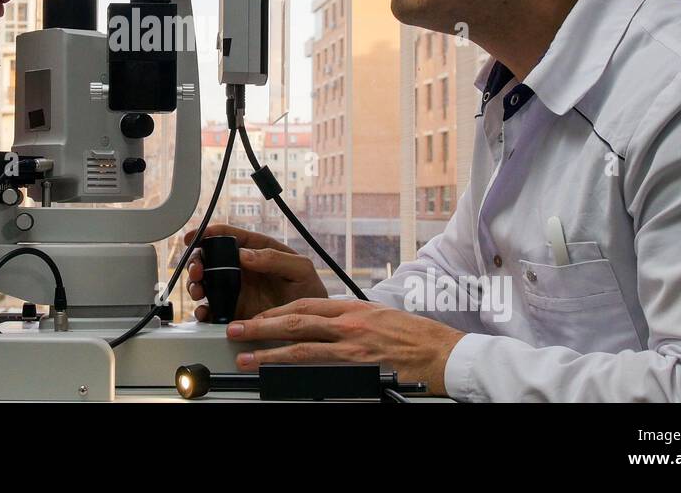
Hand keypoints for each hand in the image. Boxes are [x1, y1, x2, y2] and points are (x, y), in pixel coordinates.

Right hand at [184, 223, 326, 321]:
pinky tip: (205, 312)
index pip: (230, 236)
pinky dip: (203, 311)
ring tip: (199, 290)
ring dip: (195, 285)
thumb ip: (276, 258)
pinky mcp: (233, 311)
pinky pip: (211, 310)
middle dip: (197, 261)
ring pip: (205, 283)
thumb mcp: (301, 269)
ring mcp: (235, 290)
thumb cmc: (310, 292)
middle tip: (197, 270)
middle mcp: (242, 269)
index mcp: (258, 252)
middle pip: (210, 259)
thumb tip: (245, 253)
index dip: (210, 233)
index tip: (195, 236)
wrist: (313, 326)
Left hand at [225, 297, 466, 395]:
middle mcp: (348, 322)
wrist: (443, 352)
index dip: (278, 310)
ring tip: (245, 356)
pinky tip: (278, 375)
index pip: (306, 304)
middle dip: (261, 324)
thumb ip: (352, 319)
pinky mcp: (358, 365)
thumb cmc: (417, 337)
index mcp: (353, 307)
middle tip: (237, 329)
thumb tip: (328, 324)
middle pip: (295, 320)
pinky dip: (296, 370)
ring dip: (268, 350)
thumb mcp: (380, 316)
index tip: (261, 317)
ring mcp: (351, 344)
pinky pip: (320, 367)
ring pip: (300, 345)